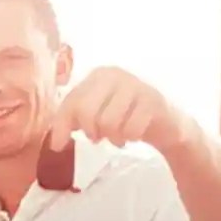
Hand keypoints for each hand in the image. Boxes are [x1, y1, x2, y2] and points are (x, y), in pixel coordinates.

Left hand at [49, 67, 197, 153]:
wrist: (165, 122)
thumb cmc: (125, 117)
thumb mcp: (95, 116)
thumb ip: (71, 122)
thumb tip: (55, 144)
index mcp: (97, 76)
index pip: (71, 102)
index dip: (61, 127)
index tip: (59, 145)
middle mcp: (114, 75)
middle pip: (86, 111)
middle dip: (90, 131)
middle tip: (98, 138)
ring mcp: (135, 85)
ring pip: (108, 122)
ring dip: (112, 137)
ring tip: (118, 137)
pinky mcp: (153, 101)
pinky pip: (130, 128)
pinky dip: (130, 138)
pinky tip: (133, 135)